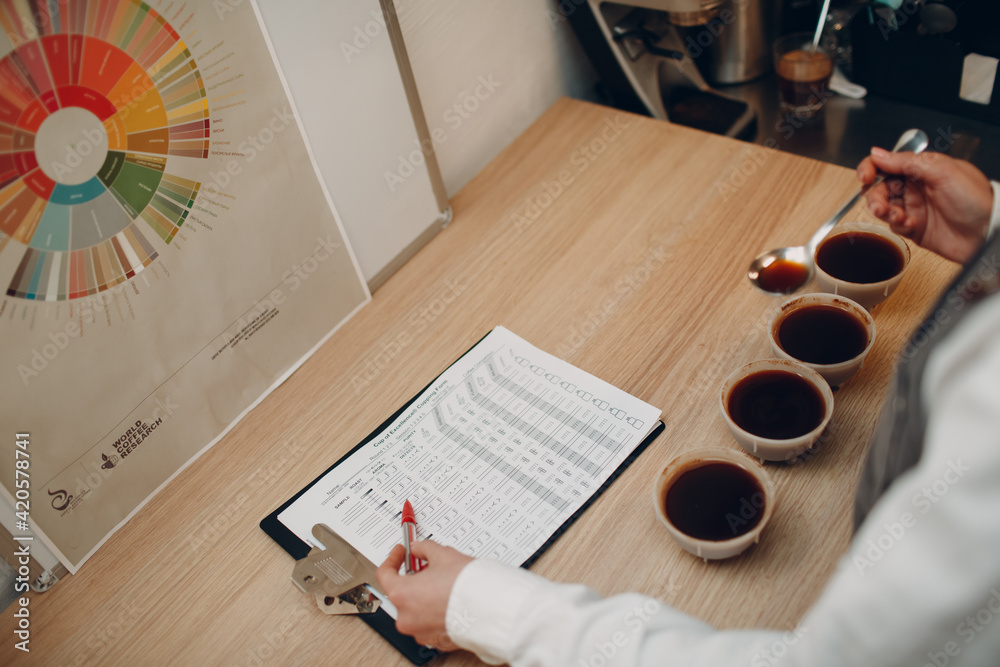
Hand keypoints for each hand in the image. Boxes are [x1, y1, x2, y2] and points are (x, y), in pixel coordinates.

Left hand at [375, 540, 473, 651]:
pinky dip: (435, 610)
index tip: (401, 553)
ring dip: (424, 594)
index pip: (384, 574)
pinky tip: (449, 598)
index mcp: (402, 595)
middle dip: (413, 577)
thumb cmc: (465, 585)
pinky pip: (429, 621)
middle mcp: (406, 617)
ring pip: (416, 608)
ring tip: (443, 581)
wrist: (490, 607)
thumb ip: (424, 548)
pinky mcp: (436, 639)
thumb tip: (418, 548)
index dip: (393, 559)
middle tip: (427, 565)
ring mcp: (420, 631)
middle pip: (401, 592)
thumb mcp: (442, 554)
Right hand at [857, 148, 993, 263]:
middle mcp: (916, 186)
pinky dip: (897, 224)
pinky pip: (894, 225)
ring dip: (883, 210)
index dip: (872, 167)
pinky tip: (910, 223)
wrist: (988, 232)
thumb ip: (907, 161)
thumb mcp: (942, 171)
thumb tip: (878, 154)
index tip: (865, 177)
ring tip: (893, 214)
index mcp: (923, 168)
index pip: (888, 163)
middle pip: (880, 186)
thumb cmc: (976, 199)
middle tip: (879, 204)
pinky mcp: (914, 227)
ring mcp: (915, 207)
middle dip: (875, 195)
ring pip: (884, 206)